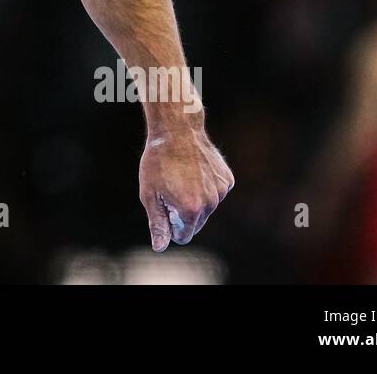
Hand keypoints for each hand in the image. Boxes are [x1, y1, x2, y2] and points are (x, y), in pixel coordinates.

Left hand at [139, 125, 233, 249]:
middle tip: (170, 190)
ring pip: (207, 208)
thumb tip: (160, 247)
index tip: (163, 208)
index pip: (184, 236)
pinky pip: (215, 192)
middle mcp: (211, 203)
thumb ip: (157, 223)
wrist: (176, 129)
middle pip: (196, 223)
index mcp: (191, 209)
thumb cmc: (158, 162)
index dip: (170, 225)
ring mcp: (221, 191)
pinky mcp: (227, 179)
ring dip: (194, 199)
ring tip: (181, 177)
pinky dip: (205, 186)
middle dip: (183, 214)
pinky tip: (194, 170)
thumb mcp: (150, 194)